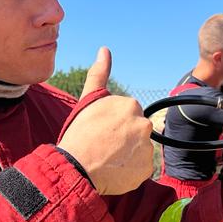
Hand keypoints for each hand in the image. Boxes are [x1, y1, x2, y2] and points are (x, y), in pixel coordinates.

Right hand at [59, 47, 153, 194]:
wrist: (75, 168)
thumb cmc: (79, 134)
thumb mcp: (88, 101)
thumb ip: (99, 74)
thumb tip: (104, 50)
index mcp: (130, 105)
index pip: (127, 115)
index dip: (113, 124)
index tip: (100, 131)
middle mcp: (143, 124)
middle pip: (135, 131)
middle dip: (123, 138)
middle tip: (103, 146)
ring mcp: (146, 147)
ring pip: (139, 149)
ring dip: (128, 154)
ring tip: (108, 159)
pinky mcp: (147, 168)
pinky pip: (141, 168)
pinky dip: (131, 171)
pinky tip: (115, 170)